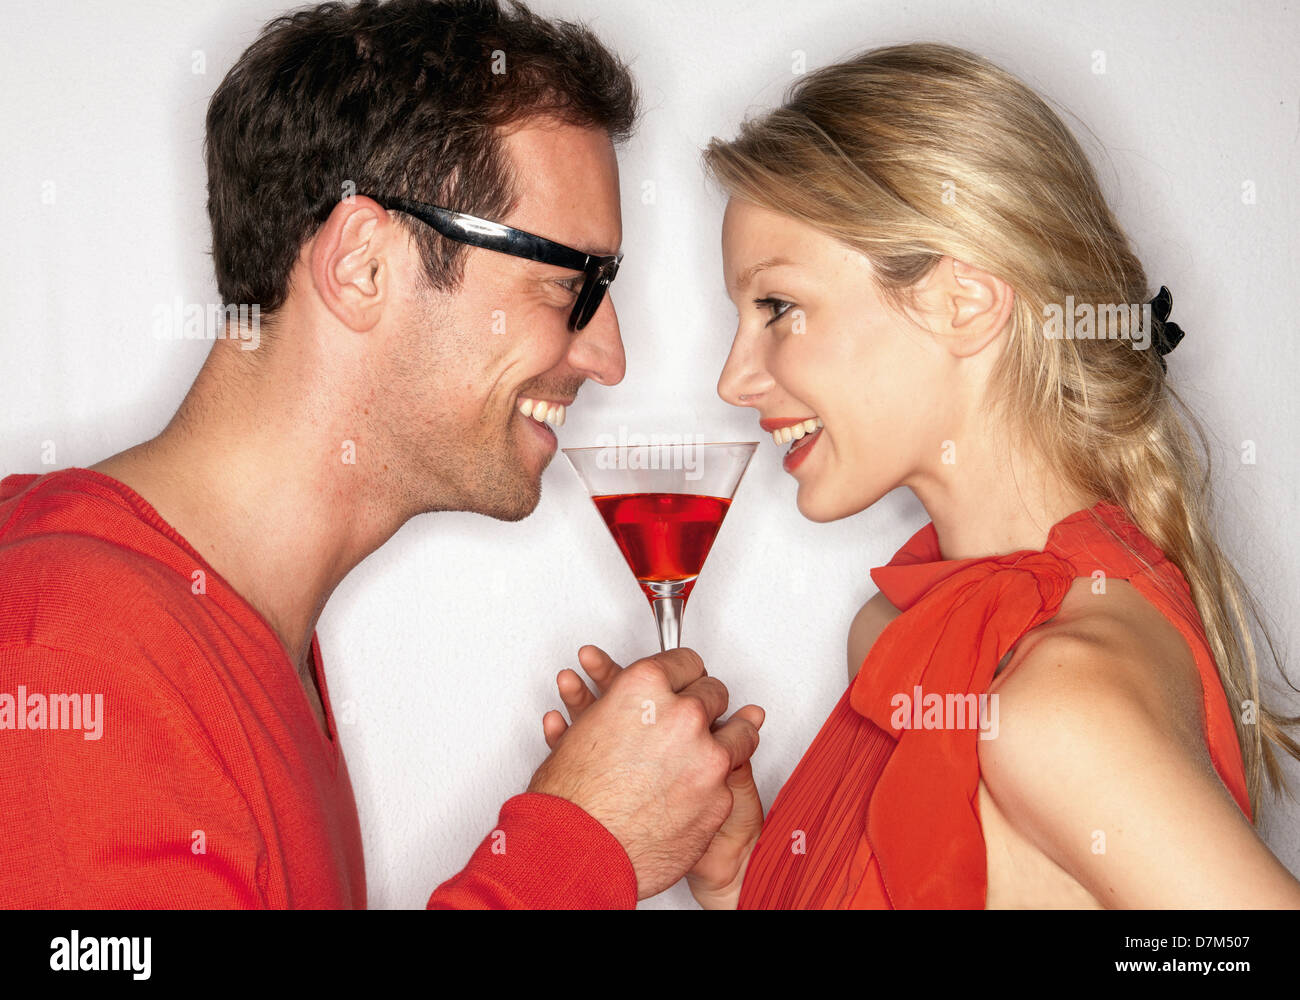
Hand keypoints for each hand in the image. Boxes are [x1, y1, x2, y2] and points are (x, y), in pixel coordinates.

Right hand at [537, 645, 764, 903]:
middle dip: (702, 703)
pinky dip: (716, 783)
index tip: (683, 681)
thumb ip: (616, 707)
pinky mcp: (720, 797)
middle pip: (713, 692)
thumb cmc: (571, 797)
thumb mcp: (584, 729)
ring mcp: (707, 757)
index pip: (685, 661)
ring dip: (728, 737)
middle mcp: (683, 714)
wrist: (577, 851)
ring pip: (739, 733)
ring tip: (720, 741)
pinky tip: (704, 783)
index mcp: (646, 685)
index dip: (681, 674)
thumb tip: (623, 703)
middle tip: (695, 713)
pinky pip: (728, 780)